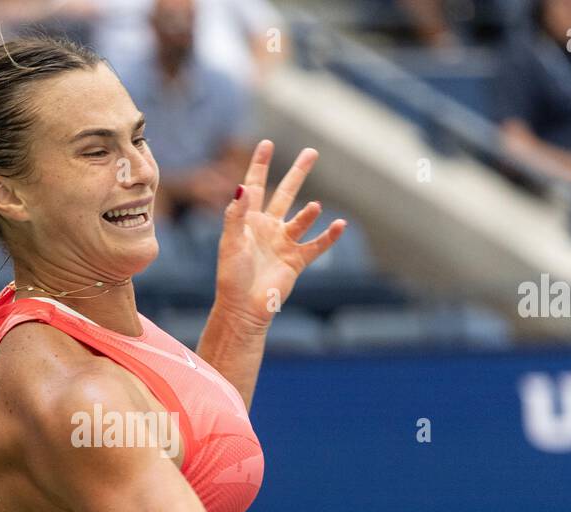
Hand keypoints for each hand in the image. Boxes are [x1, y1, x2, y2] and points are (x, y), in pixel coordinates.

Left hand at [213, 139, 346, 329]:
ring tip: (314, 206)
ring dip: (309, 213)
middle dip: (297, 173)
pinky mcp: (296, 261)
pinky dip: (329, 236)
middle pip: (285, 193)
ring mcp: (284, 244)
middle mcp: (268, 228)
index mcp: (249, 221)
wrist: (244, 308)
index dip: (260, 165)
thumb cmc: (231, 277)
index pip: (256, 186)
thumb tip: (243, 186)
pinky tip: (340, 224)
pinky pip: (316, 245)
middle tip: (312, 152)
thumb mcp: (230, 242)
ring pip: (302, 219)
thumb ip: (236, 214)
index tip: (267, 143)